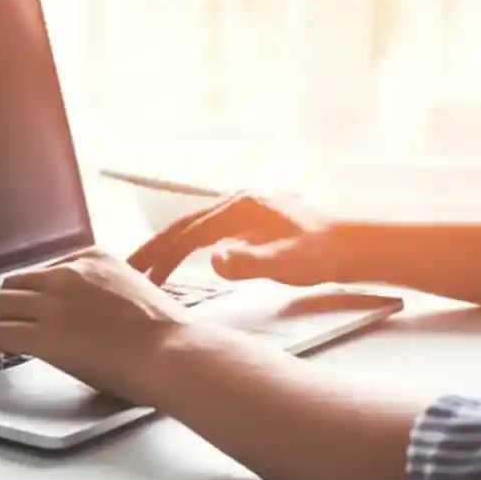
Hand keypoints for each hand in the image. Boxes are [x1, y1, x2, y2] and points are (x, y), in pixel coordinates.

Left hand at [0, 248, 192, 402]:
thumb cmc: (166, 334)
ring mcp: (53, 304)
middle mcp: (68, 274)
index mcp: (93, 258)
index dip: (36, 294)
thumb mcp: (135, 292)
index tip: (36, 309)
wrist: (171, 352)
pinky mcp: (44, 336)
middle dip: (10, 305)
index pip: (46, 270)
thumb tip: (94, 315)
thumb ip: (107, 293)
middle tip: (11, 325)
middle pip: (15, 282)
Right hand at [128, 192, 344, 285]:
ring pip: (194, 234)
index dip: (158, 252)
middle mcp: (239, 204)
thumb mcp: (288, 262)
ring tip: (145, 275)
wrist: (355, 249)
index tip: (135, 270)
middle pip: (184, 228)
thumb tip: (213, 260)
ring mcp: (245, 215)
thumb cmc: (325, 254)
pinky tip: (179, 271)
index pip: (188, 231)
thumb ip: (250, 262)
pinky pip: (209, 240)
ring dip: (169, 254)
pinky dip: (188, 255)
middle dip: (154, 251)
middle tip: (125, 272)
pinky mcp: (251, 227)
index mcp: (241, 206)